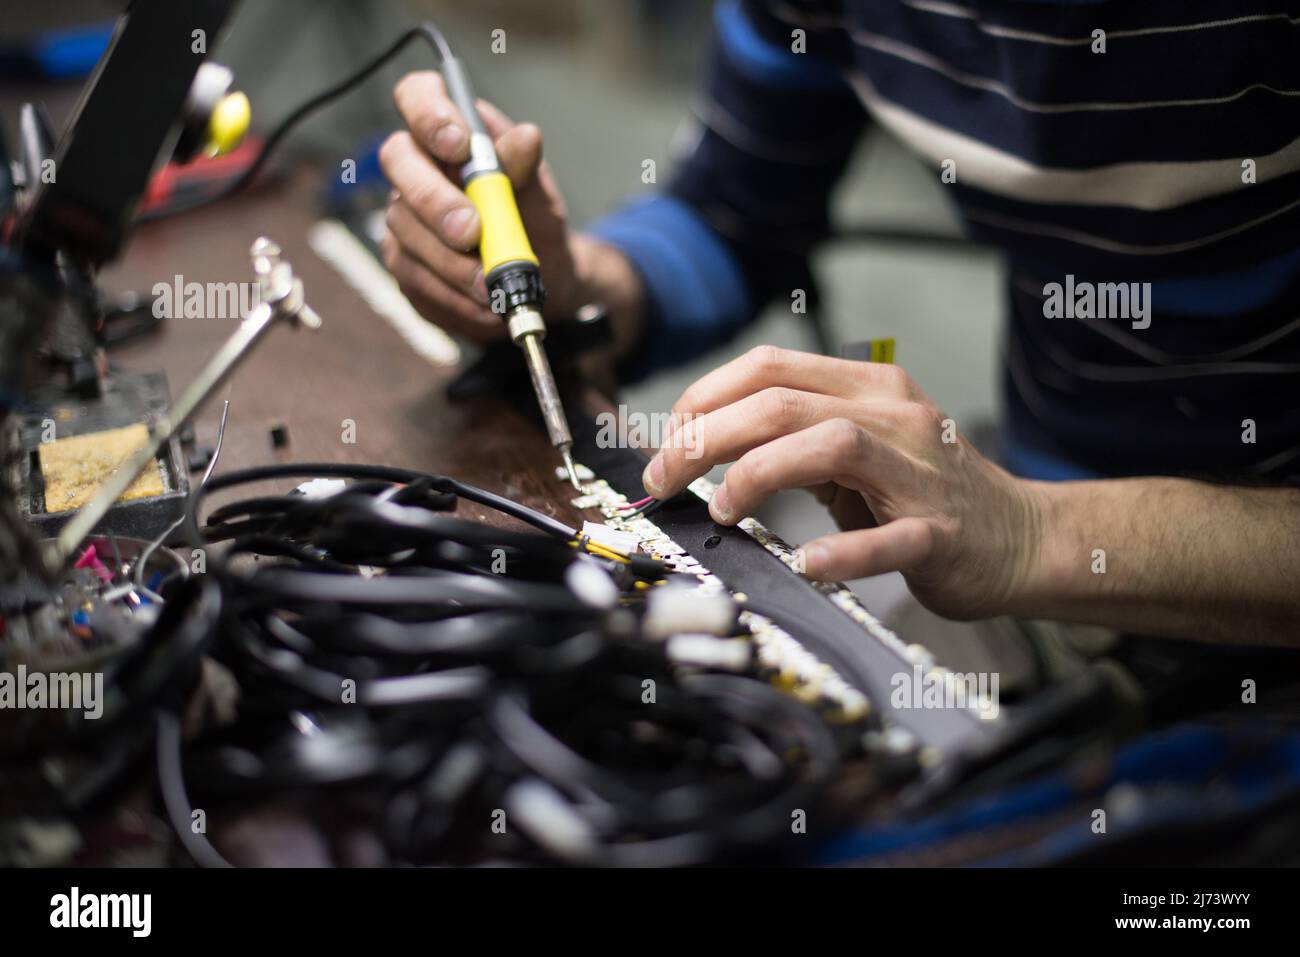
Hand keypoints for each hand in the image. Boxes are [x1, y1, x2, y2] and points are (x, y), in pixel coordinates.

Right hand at [379, 71, 579, 341]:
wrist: (542, 278)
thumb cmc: (535, 222)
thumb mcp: (541, 196)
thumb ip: (527, 170)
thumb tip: (526, 138)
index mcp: (449, 133)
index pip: (416, 96)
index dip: (428, 115)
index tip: (459, 146)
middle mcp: (416, 169)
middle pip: (398, 164)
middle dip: (435, 201)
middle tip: (473, 232)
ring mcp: (403, 218)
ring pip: (406, 231)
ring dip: (451, 263)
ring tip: (492, 285)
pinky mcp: (405, 264)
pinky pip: (415, 280)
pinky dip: (452, 296)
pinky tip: (482, 305)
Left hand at [641, 346, 1043, 619]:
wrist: (1023, 538)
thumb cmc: (928, 494)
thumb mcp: (863, 447)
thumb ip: (798, 438)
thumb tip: (706, 447)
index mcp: (869, 389)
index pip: (770, 368)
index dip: (705, 397)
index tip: (670, 438)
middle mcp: (895, 417)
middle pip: (783, 403)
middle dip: (707, 438)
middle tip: (666, 478)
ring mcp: (921, 472)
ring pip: (830, 445)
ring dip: (758, 474)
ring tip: (722, 509)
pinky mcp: (940, 532)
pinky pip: (888, 537)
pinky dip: (843, 549)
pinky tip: (807, 562)